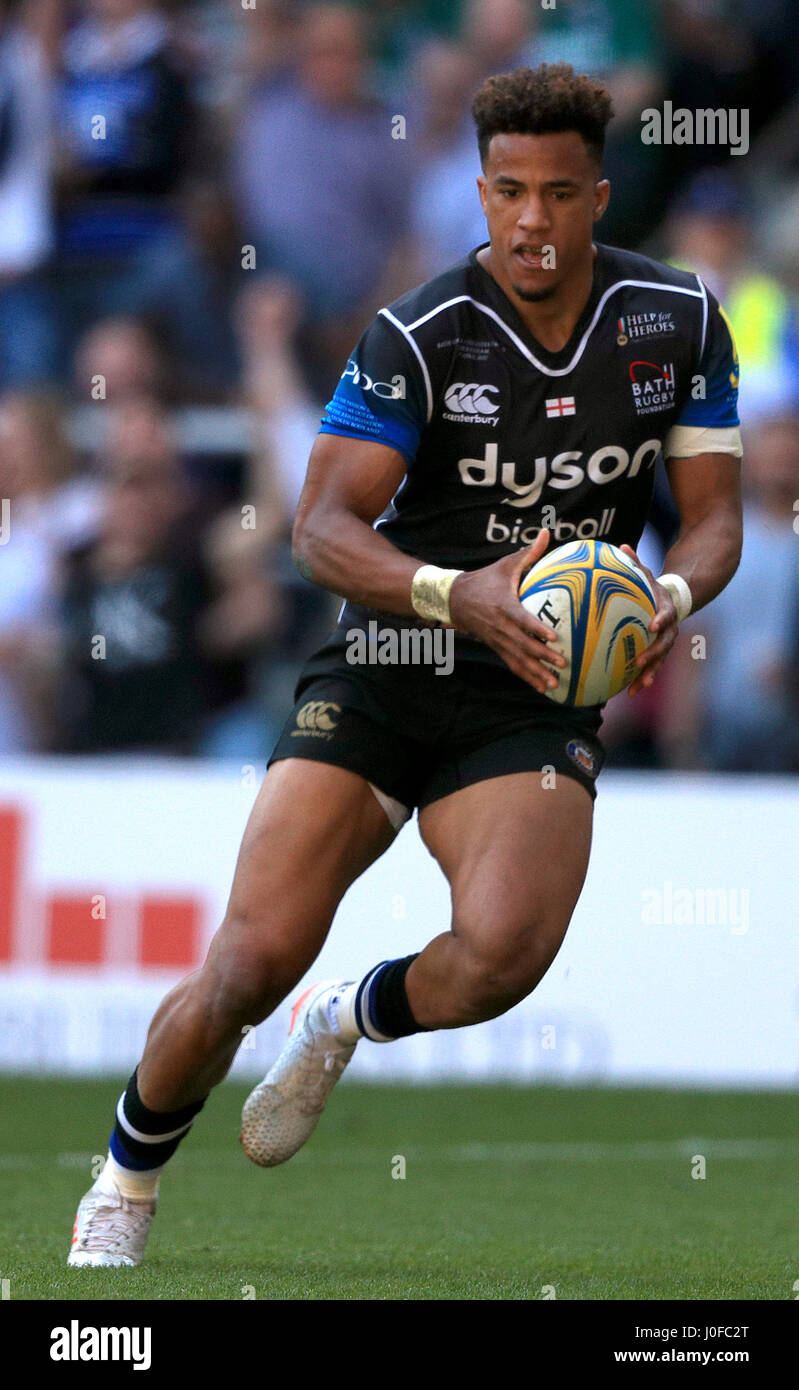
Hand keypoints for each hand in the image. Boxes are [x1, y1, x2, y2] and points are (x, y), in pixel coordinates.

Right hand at [448, 529, 566, 694]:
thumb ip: (530, 552)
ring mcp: (498, 640)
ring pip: (518, 660)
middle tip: (562, 664)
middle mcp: (501, 627)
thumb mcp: (506, 564)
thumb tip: (549, 532)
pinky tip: (542, 687)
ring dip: (535, 673)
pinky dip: (526, 676)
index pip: (523, 620)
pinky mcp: (496, 647)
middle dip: (542, 656)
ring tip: (553, 684)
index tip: (554, 637)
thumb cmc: (485, 579)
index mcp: (505, 606)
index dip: (537, 629)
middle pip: (523, 645)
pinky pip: (512, 664)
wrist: (455, 599)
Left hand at [619, 544, 678, 695]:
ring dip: (649, 674)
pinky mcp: (657, 653)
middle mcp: (669, 629)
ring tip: (638, 686)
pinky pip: (651, 668)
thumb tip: (622, 546)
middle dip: (654, 654)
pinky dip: (642, 679)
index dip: (661, 620)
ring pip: (659, 660)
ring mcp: (665, 643)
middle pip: (665, 644)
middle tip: (640, 662)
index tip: (653, 625)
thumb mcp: (646, 575)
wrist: (670, 603)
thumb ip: (636, 564)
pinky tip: (629, 693)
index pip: (666, 615)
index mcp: (665, 610)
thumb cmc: (651, 588)